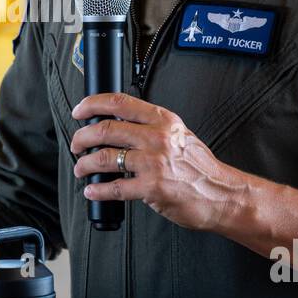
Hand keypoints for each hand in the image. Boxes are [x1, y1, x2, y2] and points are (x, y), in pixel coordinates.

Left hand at [69, 92, 247, 233]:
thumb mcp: (179, 135)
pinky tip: (92, 191)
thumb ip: (152, 127)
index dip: (92, 104)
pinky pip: (114, 187)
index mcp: (163, 120)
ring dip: (85, 164)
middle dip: (82, 137)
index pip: (120, 102)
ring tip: (81, 169)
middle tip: (76, 145)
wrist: (221, 194)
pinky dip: (97, 190)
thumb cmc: (199, 167)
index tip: (79, 111)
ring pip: (104, 157)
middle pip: (106, 129)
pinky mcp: (152, 188)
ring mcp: (154, 162)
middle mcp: (157, 137)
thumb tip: (118, 124)